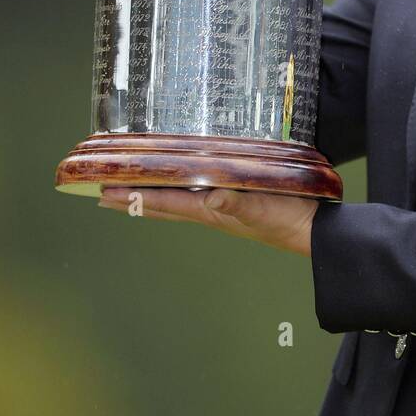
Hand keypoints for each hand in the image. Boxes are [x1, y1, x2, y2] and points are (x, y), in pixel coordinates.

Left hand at [97, 185, 317, 255]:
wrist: (313, 231)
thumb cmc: (287, 218)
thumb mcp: (262, 207)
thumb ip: (237, 202)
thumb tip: (211, 197)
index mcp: (210, 210)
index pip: (163, 202)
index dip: (133, 197)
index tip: (104, 193)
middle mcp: (210, 209)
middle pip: (162, 204)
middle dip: (132, 199)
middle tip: (102, 194)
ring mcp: (221, 207)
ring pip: (176, 201)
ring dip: (150, 196)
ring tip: (130, 192)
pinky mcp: (235, 200)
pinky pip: (196, 193)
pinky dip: (179, 189)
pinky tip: (183, 184)